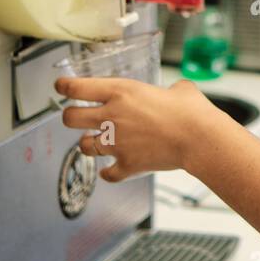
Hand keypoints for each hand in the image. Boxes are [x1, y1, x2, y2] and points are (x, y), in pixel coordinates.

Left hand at [55, 75, 215, 181]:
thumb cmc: (192, 110)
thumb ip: (168, 90)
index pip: (77, 87)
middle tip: (77, 117)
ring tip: (98, 142)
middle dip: (70, 117)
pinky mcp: (127, 165)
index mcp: (122, 91)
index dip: (63, 86)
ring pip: (84, 146)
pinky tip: (112, 170)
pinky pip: (107, 174)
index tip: (60, 86)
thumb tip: (173, 93)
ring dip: (89, 144)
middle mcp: (112, 116)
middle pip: (70, 118)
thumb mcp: (179, 88)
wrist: (199, 139)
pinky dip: (108, 173)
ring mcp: (117, 143)